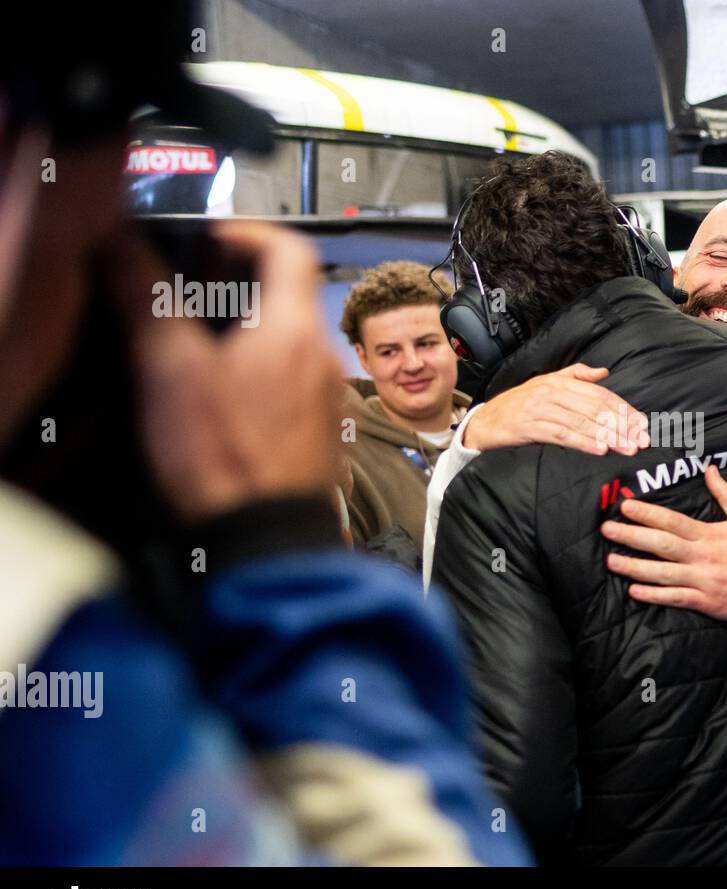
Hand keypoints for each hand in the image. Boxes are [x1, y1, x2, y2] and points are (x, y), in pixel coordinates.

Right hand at [113, 220, 341, 520]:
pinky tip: (218, 401)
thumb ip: (148, 302)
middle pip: (286, 296)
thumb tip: (124, 250)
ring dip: (243, 334)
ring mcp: (326, 399)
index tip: (207, 239)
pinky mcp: (318, 435)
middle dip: (233, 287)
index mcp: (294, 329)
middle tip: (184, 296)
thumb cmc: (227, 459)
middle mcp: (322, 358)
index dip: (247, 233)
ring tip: (191, 350)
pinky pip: (289, 384)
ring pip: (286, 343)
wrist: (268, 542)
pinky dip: (256, 375)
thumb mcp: (170, 371)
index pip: (290, 249)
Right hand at [461, 363, 648, 455]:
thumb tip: (605, 372)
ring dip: (606, 436)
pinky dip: (581, 442)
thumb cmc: (518, 405)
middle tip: (639, 440)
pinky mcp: (528, 426)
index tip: (641, 424)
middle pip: (593, 408)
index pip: (599, 394)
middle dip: (620, 425)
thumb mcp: (546, 384)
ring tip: (625, 448)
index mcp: (559, 381)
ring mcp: (539, 408)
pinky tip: (598, 449)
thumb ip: (577, 376)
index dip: (622, 409)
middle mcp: (551, 391)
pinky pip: (560, 434)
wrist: (484, 422)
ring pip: (580, 422)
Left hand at [601, 465, 726, 621]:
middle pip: (662, 545)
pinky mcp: (705, 601)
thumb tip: (709, 468)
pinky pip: (675, 598)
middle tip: (607, 530)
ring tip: (611, 561)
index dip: (648, 513)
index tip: (626, 507)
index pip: (673, 521)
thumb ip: (724, 493)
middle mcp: (703, 557)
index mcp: (710, 535)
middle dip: (632, 536)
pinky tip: (634, 591)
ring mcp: (703, 580)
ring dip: (635, 567)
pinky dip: (654, 595)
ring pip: (664, 573)